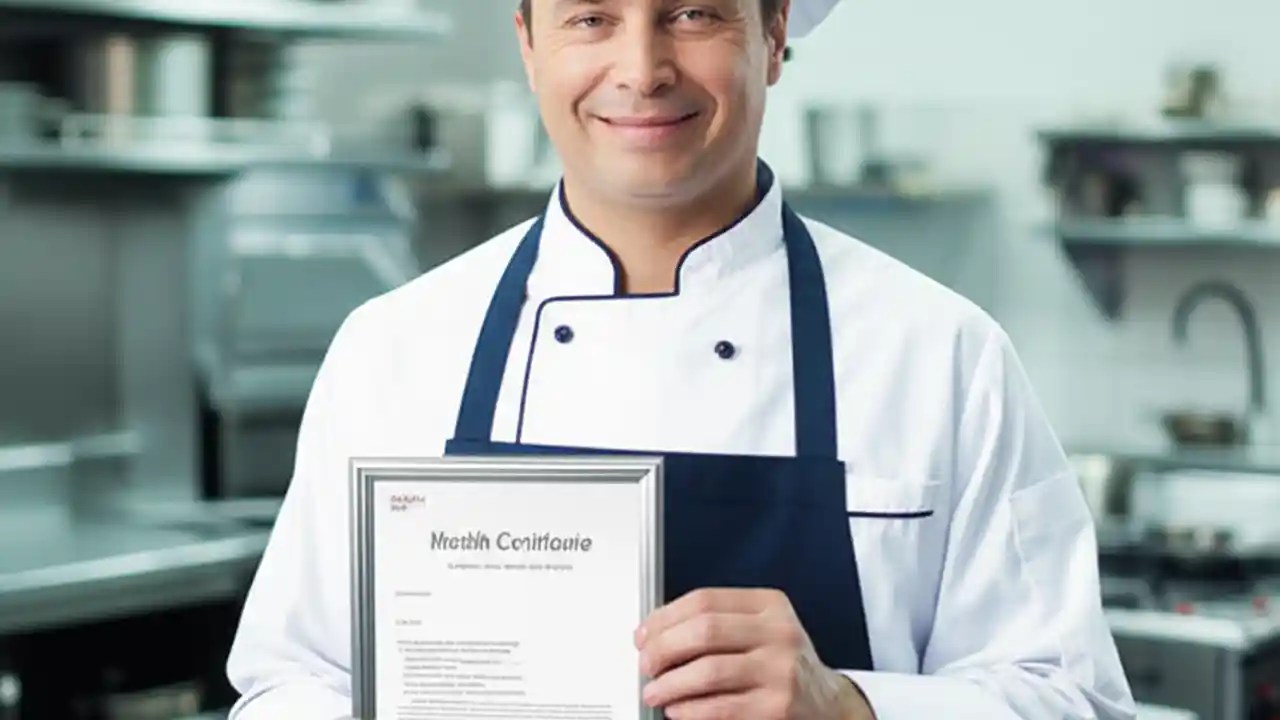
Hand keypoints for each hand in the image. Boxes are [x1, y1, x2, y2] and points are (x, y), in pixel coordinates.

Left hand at [635, 588, 875, 719]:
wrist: (828, 705)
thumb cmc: (783, 666)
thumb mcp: (762, 631)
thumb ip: (719, 624)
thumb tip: (656, 634)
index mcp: (770, 605)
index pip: (705, 600)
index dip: (665, 617)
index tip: (644, 634)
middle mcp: (780, 633)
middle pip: (704, 630)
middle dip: (662, 649)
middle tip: (646, 664)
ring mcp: (781, 671)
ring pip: (708, 671)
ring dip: (669, 684)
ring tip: (655, 692)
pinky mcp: (778, 708)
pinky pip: (719, 708)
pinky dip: (689, 710)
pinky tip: (678, 710)